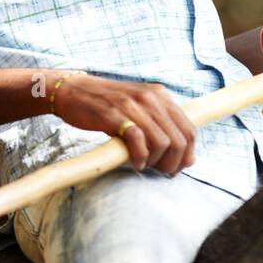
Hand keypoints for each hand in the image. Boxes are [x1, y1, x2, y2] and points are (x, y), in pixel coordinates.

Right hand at [52, 74, 196, 175]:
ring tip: (144, 165)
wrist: (73, 91)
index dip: (187, 154)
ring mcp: (132, 105)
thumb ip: (162, 126)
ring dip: (156, 162)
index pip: (189, 129)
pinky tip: (134, 163)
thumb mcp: (140, 106)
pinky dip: (139, 157)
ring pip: (162, 142)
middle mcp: (150, 98)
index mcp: (160, 95)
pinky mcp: (114, 115)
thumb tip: (188, 158)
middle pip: (179, 140)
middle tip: (159, 171)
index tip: (176, 167)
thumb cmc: (108, 105)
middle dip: (173, 163)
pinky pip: (138, 140)